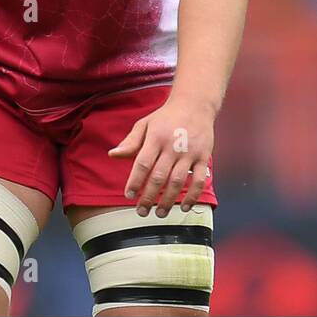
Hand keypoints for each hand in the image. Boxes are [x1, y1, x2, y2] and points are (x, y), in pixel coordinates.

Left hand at [109, 96, 214, 216]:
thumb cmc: (166, 117)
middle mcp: (172, 146)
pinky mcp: (204, 157)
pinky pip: (199, 180)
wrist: (195, 104)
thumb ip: (130, 142)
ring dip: (168, 200)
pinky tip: (183, 207)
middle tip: (141, 212)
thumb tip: (112, 155)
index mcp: (155, 137)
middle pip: (159, 176)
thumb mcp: (145, 124)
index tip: (129, 195)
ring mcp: (190, 152)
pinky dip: (192, 196)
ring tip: (159, 213)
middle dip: (149, 197)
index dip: (135, 181)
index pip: (142, 163)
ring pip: (178, 181)